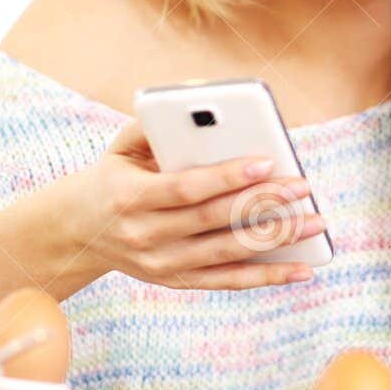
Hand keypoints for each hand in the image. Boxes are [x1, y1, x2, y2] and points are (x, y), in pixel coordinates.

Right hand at [56, 119, 322, 289]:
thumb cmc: (111, 178)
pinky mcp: (178, 281)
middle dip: (263, 202)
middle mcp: (147, 237)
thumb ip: (156, 126)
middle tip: (303, 187)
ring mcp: (163, 265)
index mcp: (131, 198)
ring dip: (276, 239)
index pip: (187, 189)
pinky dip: (268, 277)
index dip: (228, 176)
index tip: (267, 160)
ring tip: (314, 222)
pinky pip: (230, 281)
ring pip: (228, 254)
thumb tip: (202, 108)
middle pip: (214, 221)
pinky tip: (302, 268)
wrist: (76, 233)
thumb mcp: (121, 148)